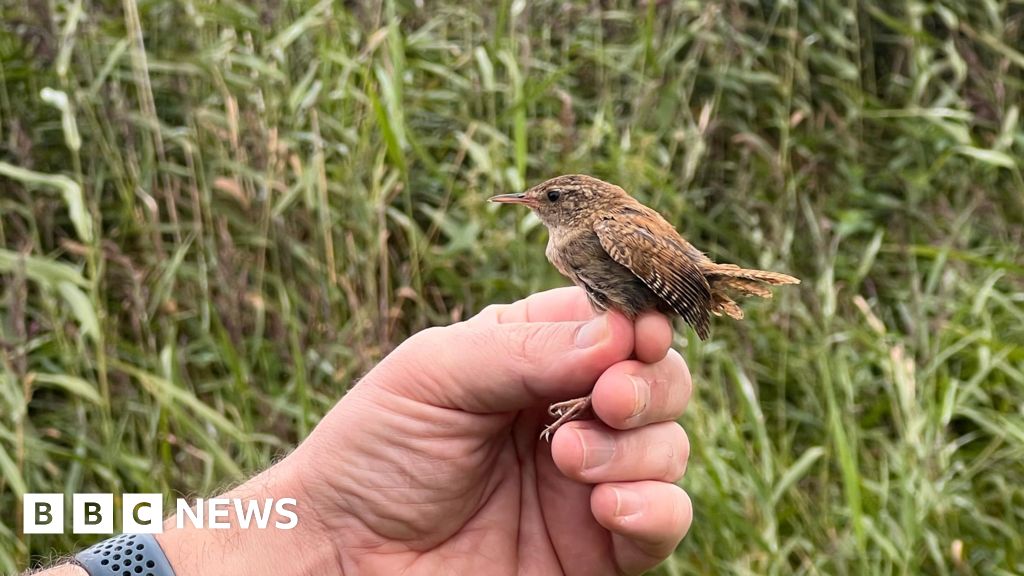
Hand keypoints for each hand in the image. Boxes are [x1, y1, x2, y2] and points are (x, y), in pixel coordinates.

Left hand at [293, 287, 693, 574]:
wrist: (343, 556)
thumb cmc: (373, 452)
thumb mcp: (435, 374)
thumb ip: (525, 349)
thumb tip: (619, 333)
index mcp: (530, 356)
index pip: (611, 322)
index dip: (637, 322)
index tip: (639, 333)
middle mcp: (567, 413)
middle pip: (657, 380)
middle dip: (648, 383)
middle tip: (609, 399)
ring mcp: (585, 481)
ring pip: (668, 446)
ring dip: (636, 447)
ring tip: (568, 460)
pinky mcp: (596, 548)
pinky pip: (665, 520)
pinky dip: (655, 507)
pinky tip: (605, 507)